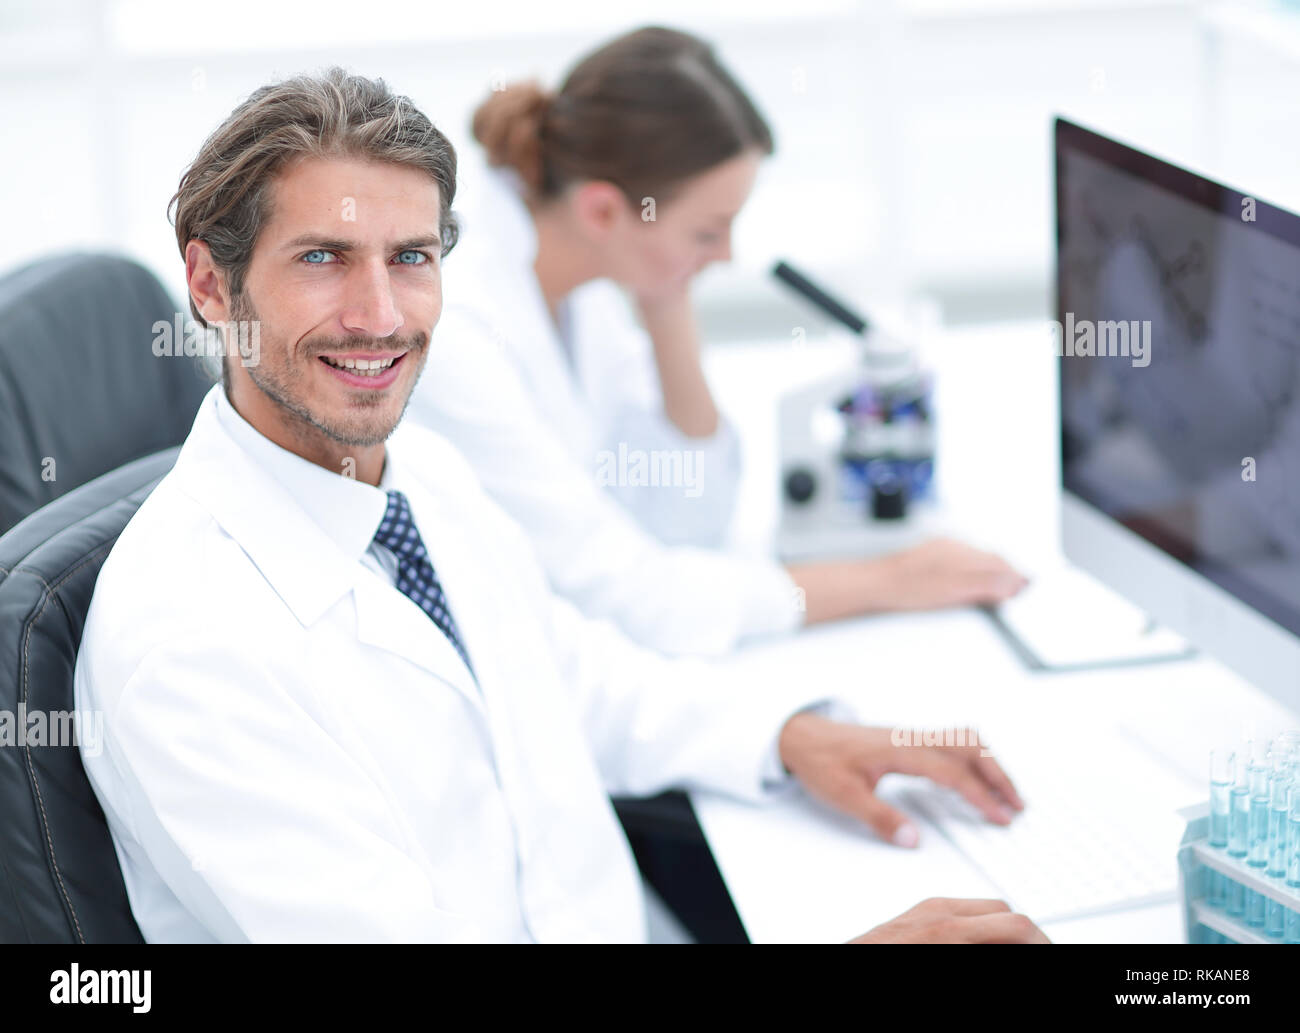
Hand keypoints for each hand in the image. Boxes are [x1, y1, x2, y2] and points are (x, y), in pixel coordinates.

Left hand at [777, 714, 1023, 845]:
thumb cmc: (821, 761)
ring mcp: (911, 736)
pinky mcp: (909, 740)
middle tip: (1018, 805)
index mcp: (900, 750)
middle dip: (998, 774)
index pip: (951, 772)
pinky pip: (951, 742)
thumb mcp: (843, 796)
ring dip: (989, 764)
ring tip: (1006, 794)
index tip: (1001, 817)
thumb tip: (912, 839)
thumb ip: (879, 817)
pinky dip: (973, 759)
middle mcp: (911, 738)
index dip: (980, 795)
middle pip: (968, 747)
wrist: (802, 735)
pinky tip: (977, 780)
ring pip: (963, 740)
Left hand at [849, 897, 1049, 942]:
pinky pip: (958, 913)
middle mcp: (937, 912)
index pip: (1016, 923)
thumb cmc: (888, 958)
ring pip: (982, 910)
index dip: (1041, 940)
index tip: (1049, 950)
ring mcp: (924, 910)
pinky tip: (975, 946)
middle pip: (1003, 911)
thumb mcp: (948, 949)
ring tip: (1006, 950)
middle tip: (1034, 950)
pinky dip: (976, 929)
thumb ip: (983, 945)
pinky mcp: (914, 915)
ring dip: (999, 930)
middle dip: (1023, 934)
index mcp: (949, 929)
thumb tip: (1015, 941)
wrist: (842, 977)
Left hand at [875, 537, 1028, 609]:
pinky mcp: (928, 557)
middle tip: (1017, 587)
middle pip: (988, 558)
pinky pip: (959, 559)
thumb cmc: (907, 588)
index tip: (1025, 587)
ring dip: (989, 570)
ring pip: (974, 558)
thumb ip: (985, 584)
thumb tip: (1014, 582)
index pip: (998, 563)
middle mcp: (952, 547)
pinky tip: (968, 579)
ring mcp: (939, 550)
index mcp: (961, 553)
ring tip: (999, 585)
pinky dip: (972, 570)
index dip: (1014, 577)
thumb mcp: (953, 591)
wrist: (874, 584)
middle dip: (1005, 572)